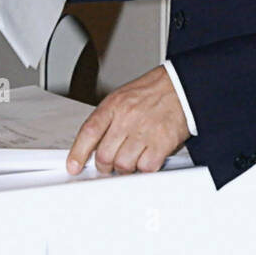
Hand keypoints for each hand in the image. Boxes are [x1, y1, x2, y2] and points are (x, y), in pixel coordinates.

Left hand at [66, 66, 189, 175]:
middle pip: (104, 155)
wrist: (182, 86)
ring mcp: (144, 131)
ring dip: (125, 169)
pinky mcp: (162, 143)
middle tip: (109, 166)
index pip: (89, 132)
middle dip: (105, 166)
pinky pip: (146, 167)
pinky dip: (144, 168)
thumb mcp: (123, 98)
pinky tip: (147, 159)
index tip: (73, 166)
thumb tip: (92, 145)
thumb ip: (107, 120)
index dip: (78, 153)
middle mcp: (127, 118)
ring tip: (131, 160)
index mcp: (114, 105)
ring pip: (123, 165)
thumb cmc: (153, 92)